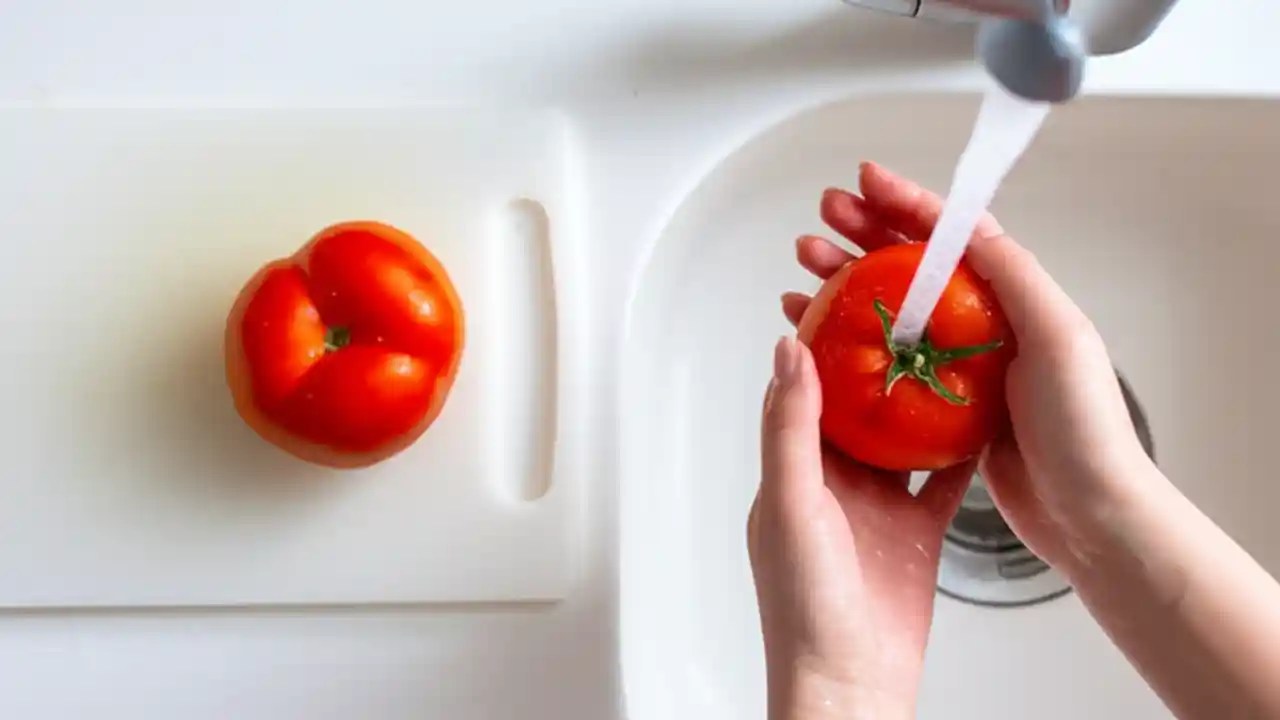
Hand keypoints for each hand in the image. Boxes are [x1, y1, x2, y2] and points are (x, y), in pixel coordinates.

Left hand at [748, 224, 975, 717]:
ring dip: (926, 398)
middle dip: (885, 363)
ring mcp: (878, 506)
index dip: (825, 344)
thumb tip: (788, 350)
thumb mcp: (791, 503)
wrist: (853, 681)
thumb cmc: (806, 605)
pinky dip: (961, 449)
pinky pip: (943, 479)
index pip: (806, 391)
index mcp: (795, 471)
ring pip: (905, 436)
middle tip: (915, 316)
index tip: (848, 299)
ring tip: (953, 350)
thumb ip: (790, 427)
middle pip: (862, 406)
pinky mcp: (917, 531)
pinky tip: (984, 417)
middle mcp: (834, 483)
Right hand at [814, 162, 1157, 573]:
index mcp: (1013, 297)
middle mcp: (984, 324)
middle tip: (822, 218)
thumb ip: (1015, 277)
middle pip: (911, 264)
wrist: (1090, 513)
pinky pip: (885, 360)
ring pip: (890, 307)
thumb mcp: (1059, 337)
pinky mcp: (942, 406)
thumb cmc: (1085, 430)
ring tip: (805, 269)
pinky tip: (817, 337)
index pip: (953, 234)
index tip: (864, 180)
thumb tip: (967, 224)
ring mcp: (960, 365)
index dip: (906, 202)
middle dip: (863, 232)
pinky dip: (848, 341)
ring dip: (845, 281)